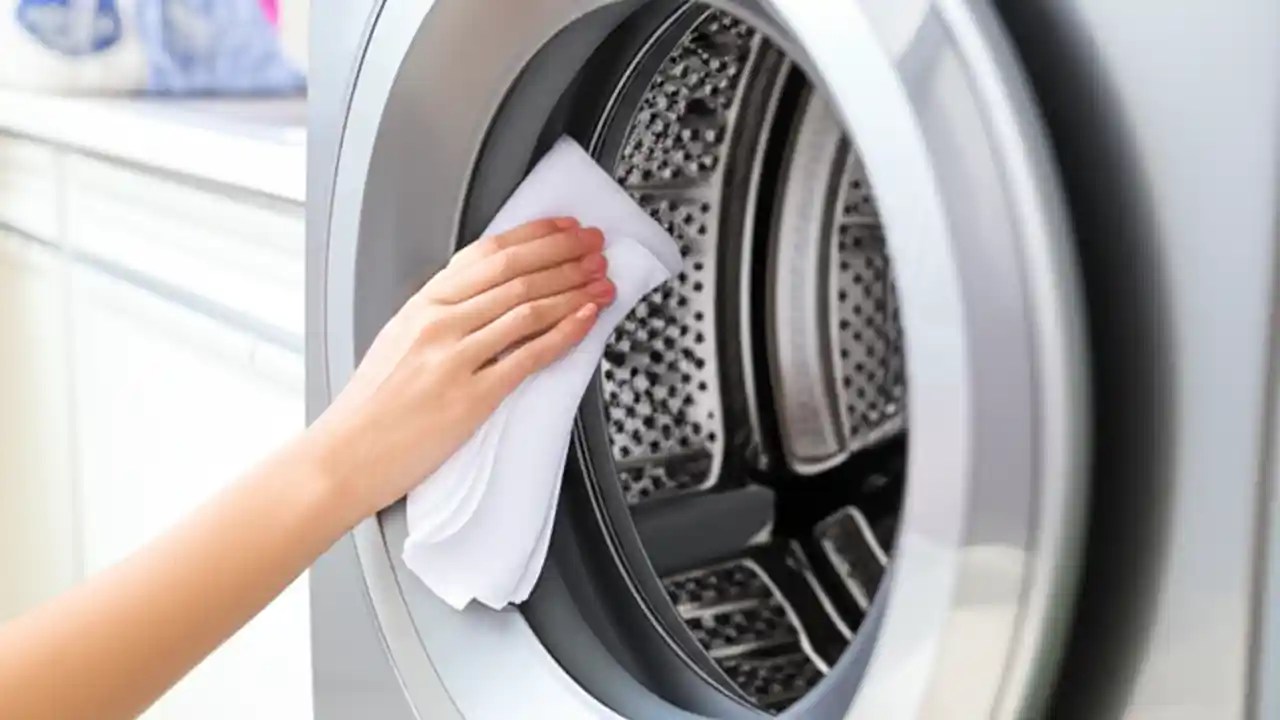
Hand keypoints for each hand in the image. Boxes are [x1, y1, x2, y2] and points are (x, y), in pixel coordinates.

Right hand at [301, 217, 615, 522]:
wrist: (345, 457)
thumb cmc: (371, 409)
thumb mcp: (398, 342)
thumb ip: (439, 317)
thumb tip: (487, 299)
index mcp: (421, 306)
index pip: (488, 254)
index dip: (535, 236)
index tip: (564, 228)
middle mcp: (438, 324)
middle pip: (516, 274)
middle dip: (565, 255)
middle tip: (595, 246)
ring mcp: (454, 358)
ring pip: (528, 308)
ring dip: (574, 289)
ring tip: (601, 280)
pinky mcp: (472, 397)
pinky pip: (529, 355)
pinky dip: (565, 332)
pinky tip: (586, 319)